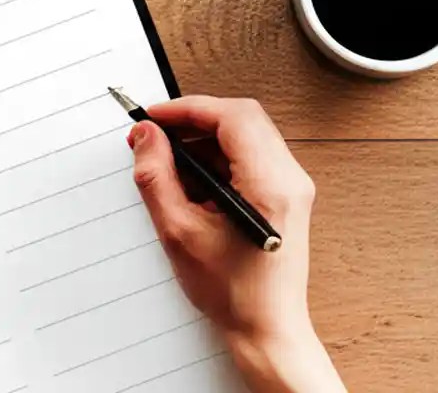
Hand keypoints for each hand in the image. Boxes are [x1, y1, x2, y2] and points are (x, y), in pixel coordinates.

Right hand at [129, 96, 344, 392]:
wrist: (265, 328)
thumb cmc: (233, 293)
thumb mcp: (179, 231)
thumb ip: (157, 177)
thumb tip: (146, 138)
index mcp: (270, 185)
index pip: (231, 117)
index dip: (187, 109)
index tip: (155, 117)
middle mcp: (289, 179)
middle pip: (241, 119)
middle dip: (193, 121)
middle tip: (157, 136)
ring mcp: (291, 186)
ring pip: (245, 135)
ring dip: (204, 141)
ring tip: (170, 165)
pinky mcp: (285, 195)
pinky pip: (250, 156)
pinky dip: (217, 159)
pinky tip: (192, 184)